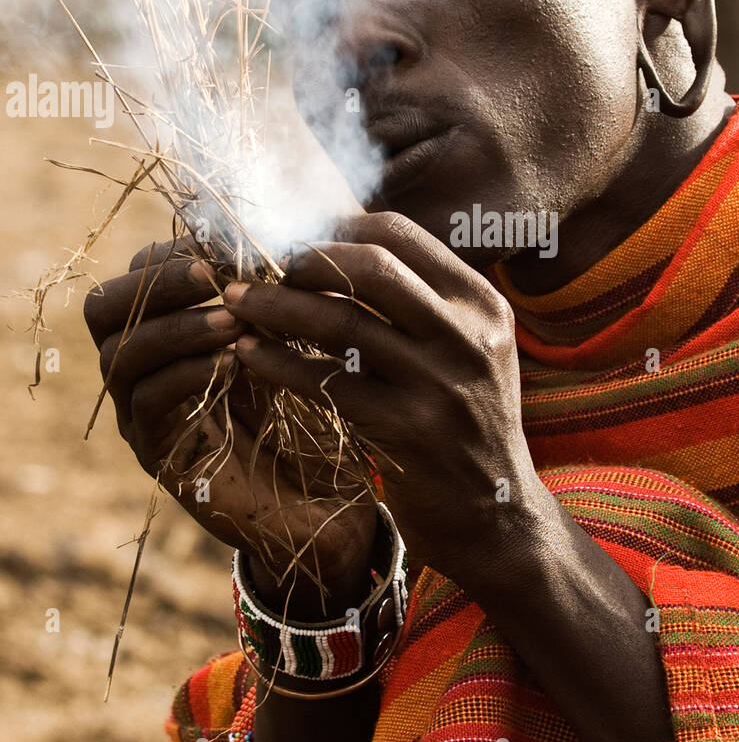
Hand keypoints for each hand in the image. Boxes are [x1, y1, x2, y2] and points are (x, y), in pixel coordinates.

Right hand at [83, 239, 377, 609]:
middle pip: (104, 307)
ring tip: (232, 320)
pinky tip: (233, 364)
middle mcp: (147, 369)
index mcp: (173, 330)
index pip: (139, 272)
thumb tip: (287, 228)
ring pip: (119, 354)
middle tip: (211, 272)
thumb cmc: (317, 411)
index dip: (177, 248)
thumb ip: (279, 293)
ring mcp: (145, 414)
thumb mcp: (299, 338)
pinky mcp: (160, 455)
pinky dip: (187, 374)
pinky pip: (147, 403)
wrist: (330, 501)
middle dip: (156, 281)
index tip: (228, 240)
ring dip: (176, 326)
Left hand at [220, 211, 551, 583]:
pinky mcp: (406, 431)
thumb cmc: (466, 422)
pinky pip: (326, 382)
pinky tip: (249, 353)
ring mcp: (439, 384)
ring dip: (277, 305)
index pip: (402, 235)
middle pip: (371, 267)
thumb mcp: (471, 351)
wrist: (496, 513)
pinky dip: (278, 361)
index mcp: (483, 305)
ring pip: (341, 322)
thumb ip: (425, 302)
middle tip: (262, 267)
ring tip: (238, 302)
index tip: (297, 239)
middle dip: (305, 261)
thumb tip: (343, 244)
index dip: (338, 228)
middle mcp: (468, 337)